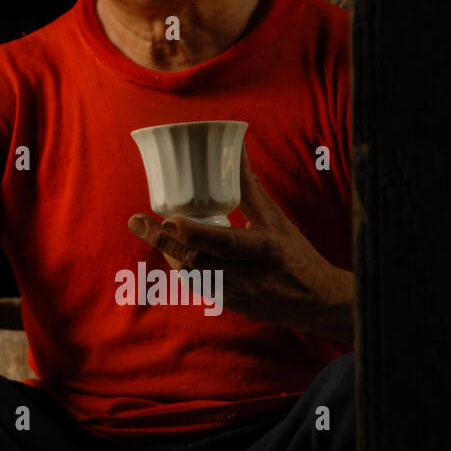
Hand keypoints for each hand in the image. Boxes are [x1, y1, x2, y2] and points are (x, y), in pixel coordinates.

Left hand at [127, 140, 353, 341]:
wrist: (314, 301)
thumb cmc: (293, 252)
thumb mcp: (274, 218)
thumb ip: (248, 187)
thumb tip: (237, 147)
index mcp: (265, 250)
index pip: (225, 244)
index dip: (194, 234)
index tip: (168, 221)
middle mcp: (249, 275)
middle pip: (198, 261)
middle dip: (163, 242)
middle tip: (136, 221)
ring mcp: (236, 294)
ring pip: (191, 274)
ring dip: (167, 251)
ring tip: (146, 228)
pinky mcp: (227, 304)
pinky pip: (196, 285)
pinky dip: (181, 265)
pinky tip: (170, 249)